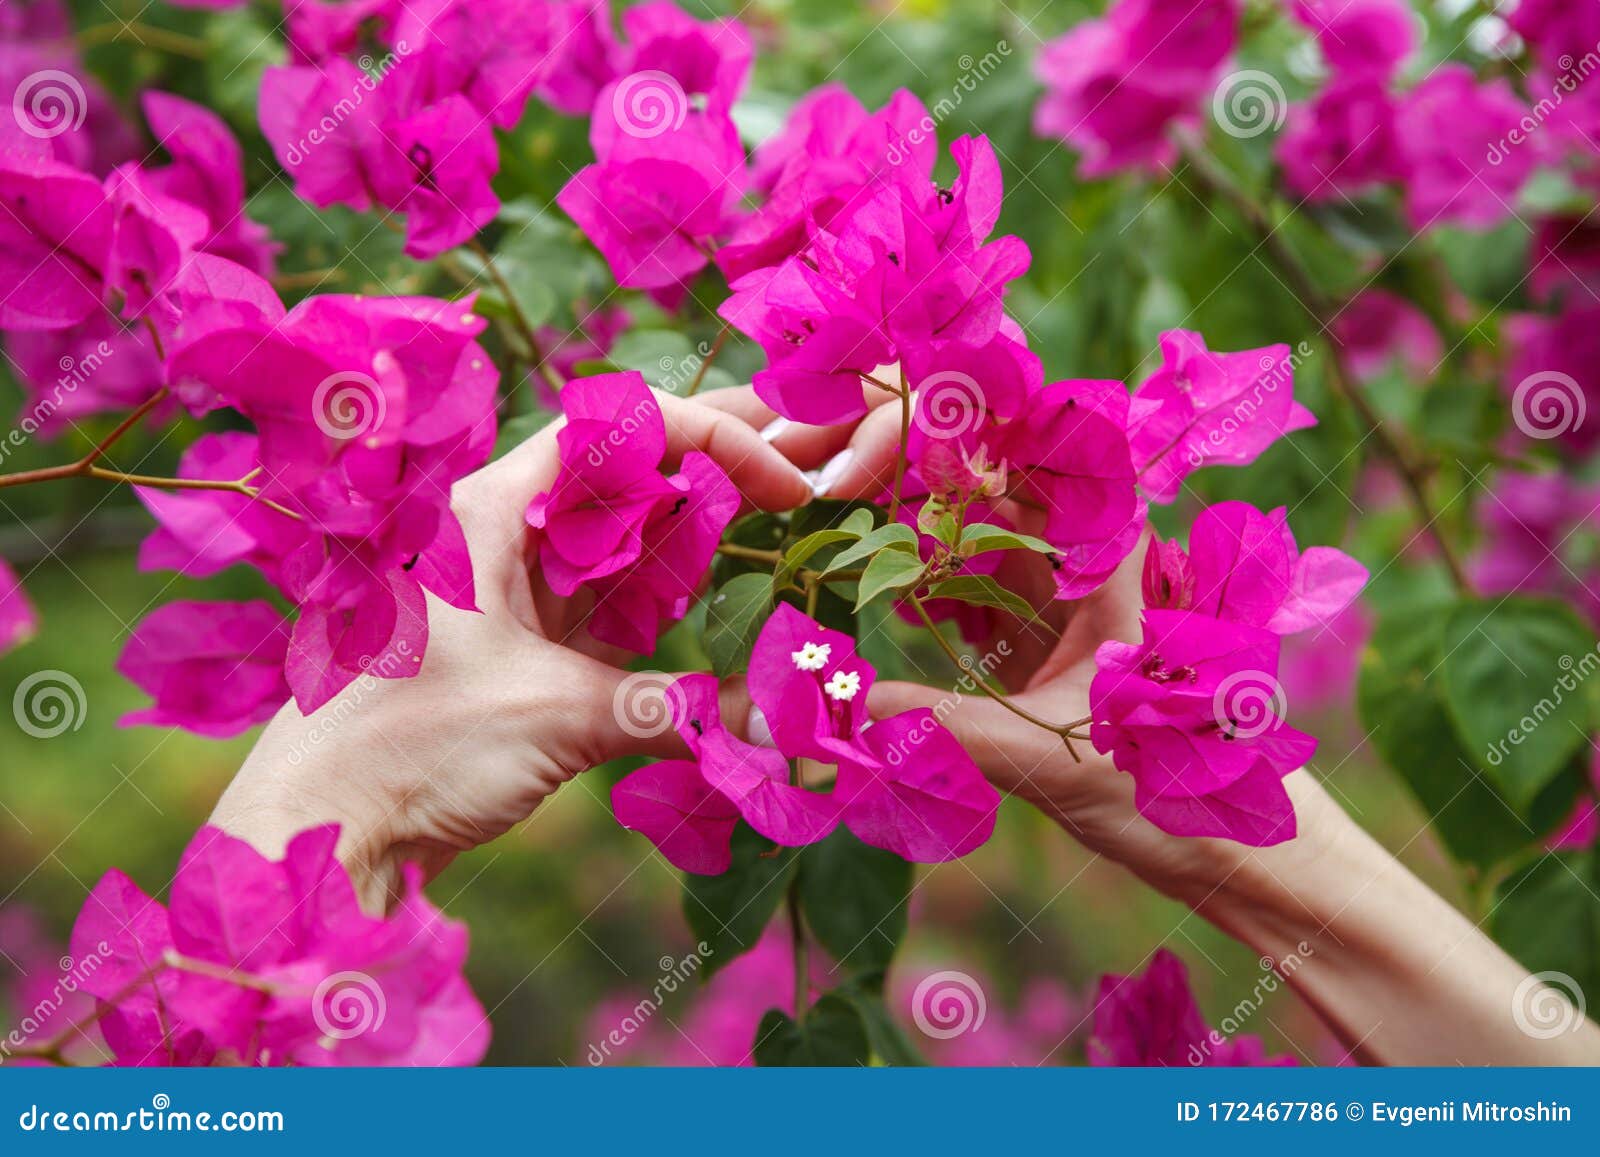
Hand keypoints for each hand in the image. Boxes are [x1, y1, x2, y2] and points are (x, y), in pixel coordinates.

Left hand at [211, 387, 811, 909]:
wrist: (320, 830)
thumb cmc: (412, 747)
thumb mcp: (554, 716)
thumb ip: (672, 709)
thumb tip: (768, 724)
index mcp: (491, 511)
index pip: (619, 430)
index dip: (713, 438)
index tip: (783, 483)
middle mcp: (502, 538)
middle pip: (625, 477)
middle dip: (715, 469)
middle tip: (804, 462)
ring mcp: (510, 597)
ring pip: (618, 543)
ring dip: (691, 536)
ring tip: (773, 521)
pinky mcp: (517, 655)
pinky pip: (603, 609)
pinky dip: (658, 603)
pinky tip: (707, 601)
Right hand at [801, 403, 1599, 1064]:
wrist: (1250, 863)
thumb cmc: (1178, 795)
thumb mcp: (1050, 757)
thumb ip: (941, 728)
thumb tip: (839, 708)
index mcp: (1117, 577)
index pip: (1059, 473)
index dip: (997, 434)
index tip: (924, 414)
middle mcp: (1099, 589)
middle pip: (1014, 514)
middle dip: (942, 495)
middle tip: (862, 483)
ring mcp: (1081, 632)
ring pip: (1001, 566)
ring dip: (940, 553)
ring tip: (866, 535)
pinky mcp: (1065, 676)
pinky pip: (998, 620)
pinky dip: (951, 610)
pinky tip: (901, 609)